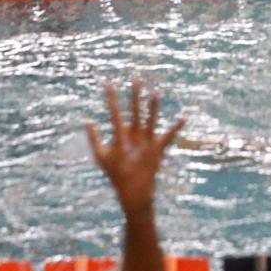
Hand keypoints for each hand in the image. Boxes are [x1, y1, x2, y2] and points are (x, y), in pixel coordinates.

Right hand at [86, 84, 183, 215]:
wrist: (134, 190)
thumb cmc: (115, 173)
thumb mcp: (101, 156)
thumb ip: (94, 139)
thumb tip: (87, 122)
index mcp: (120, 137)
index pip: (114, 113)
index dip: (111, 97)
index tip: (109, 83)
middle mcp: (135, 136)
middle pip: (135, 111)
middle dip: (135, 95)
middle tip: (136, 80)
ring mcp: (148, 142)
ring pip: (152, 119)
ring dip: (154, 106)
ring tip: (156, 92)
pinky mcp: (159, 148)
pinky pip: (170, 136)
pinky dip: (176, 127)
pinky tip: (184, 118)